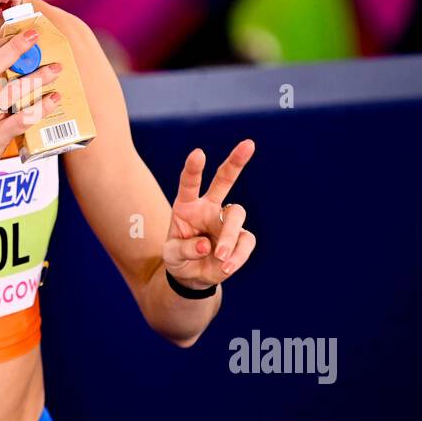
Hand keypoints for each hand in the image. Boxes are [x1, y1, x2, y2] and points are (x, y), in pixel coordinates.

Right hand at [0, 29, 63, 199]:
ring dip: (36, 77)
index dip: (0, 42)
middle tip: (35, 36)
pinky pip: (21, 118)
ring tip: (55, 69)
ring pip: (11, 90)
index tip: (17, 32)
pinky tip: (53, 100)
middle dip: (16, 48)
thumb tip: (4, 77)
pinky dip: (39, 108)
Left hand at [162, 140, 256, 290]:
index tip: (198, 153)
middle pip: (224, 180)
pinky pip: (245, 242)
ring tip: (219, 257)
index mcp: (187, 205)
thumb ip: (184, 249)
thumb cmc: (179, 258)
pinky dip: (237, 256)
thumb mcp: (172, 256)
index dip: (194, 169)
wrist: (193, 276)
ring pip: (236, 215)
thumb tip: (207, 245)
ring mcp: (226, 222)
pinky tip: (226, 267)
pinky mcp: (241, 238)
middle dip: (236, 162)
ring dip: (229, 236)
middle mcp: (208, 208)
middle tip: (249, 144)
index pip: (189, 183)